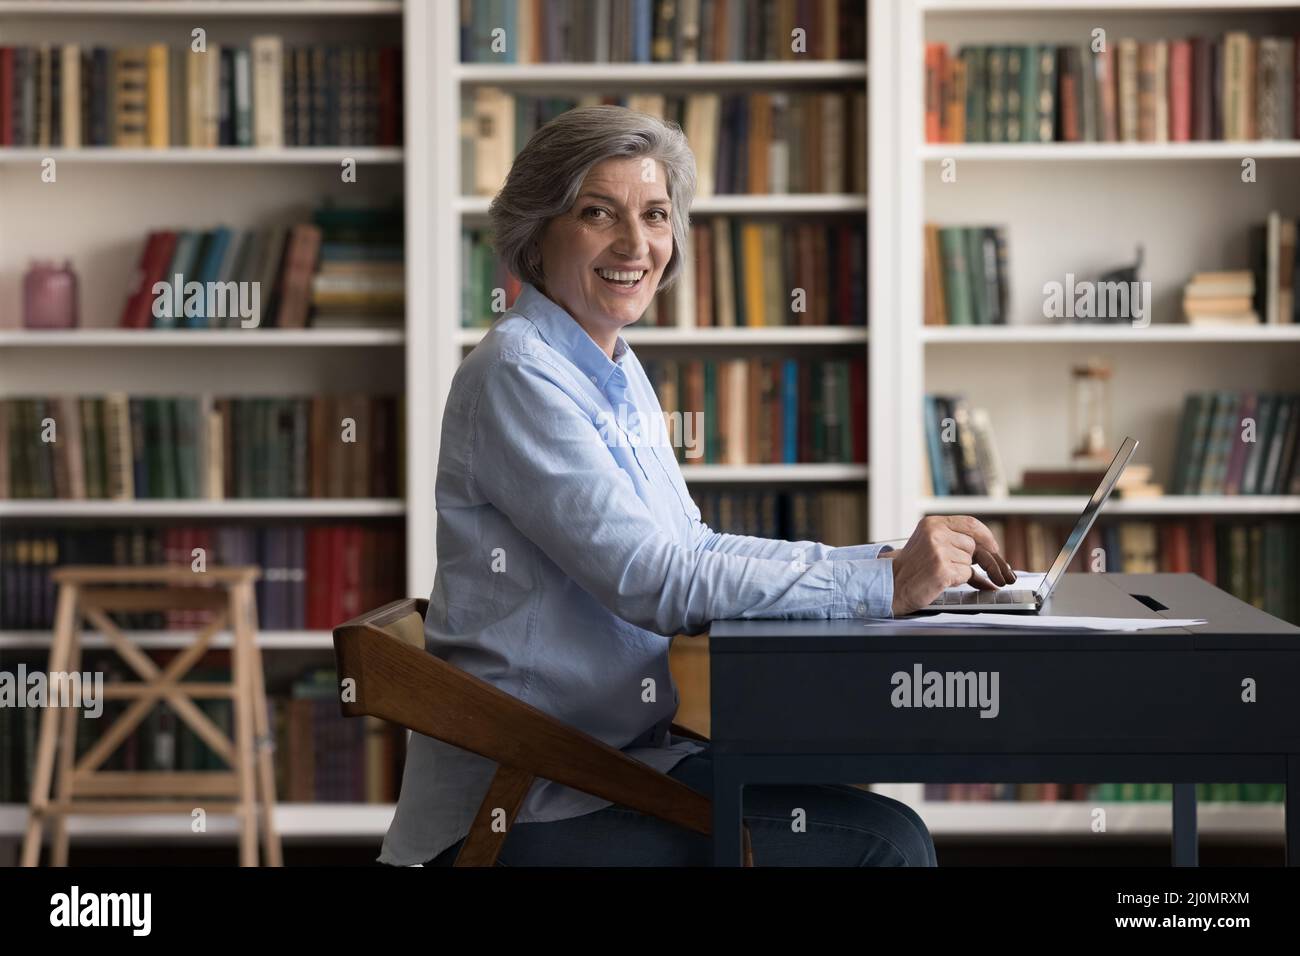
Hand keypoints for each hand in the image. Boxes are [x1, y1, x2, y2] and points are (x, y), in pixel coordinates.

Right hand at [889, 516, 1015, 615]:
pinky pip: (967, 574)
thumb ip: (955, 541)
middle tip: (965, 568)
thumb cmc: (912, 568)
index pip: (971, 523)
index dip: (986, 536)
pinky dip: (959, 580)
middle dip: (974, 559)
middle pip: (973, 545)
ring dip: (961, 570)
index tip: (994, 547)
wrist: (891, 584)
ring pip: (970, 561)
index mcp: (932, 523)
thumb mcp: (930, 544)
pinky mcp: (942, 568)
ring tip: (940, 572)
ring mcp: (938, 550)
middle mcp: (935, 533)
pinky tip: (942, 579)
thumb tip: (990, 552)